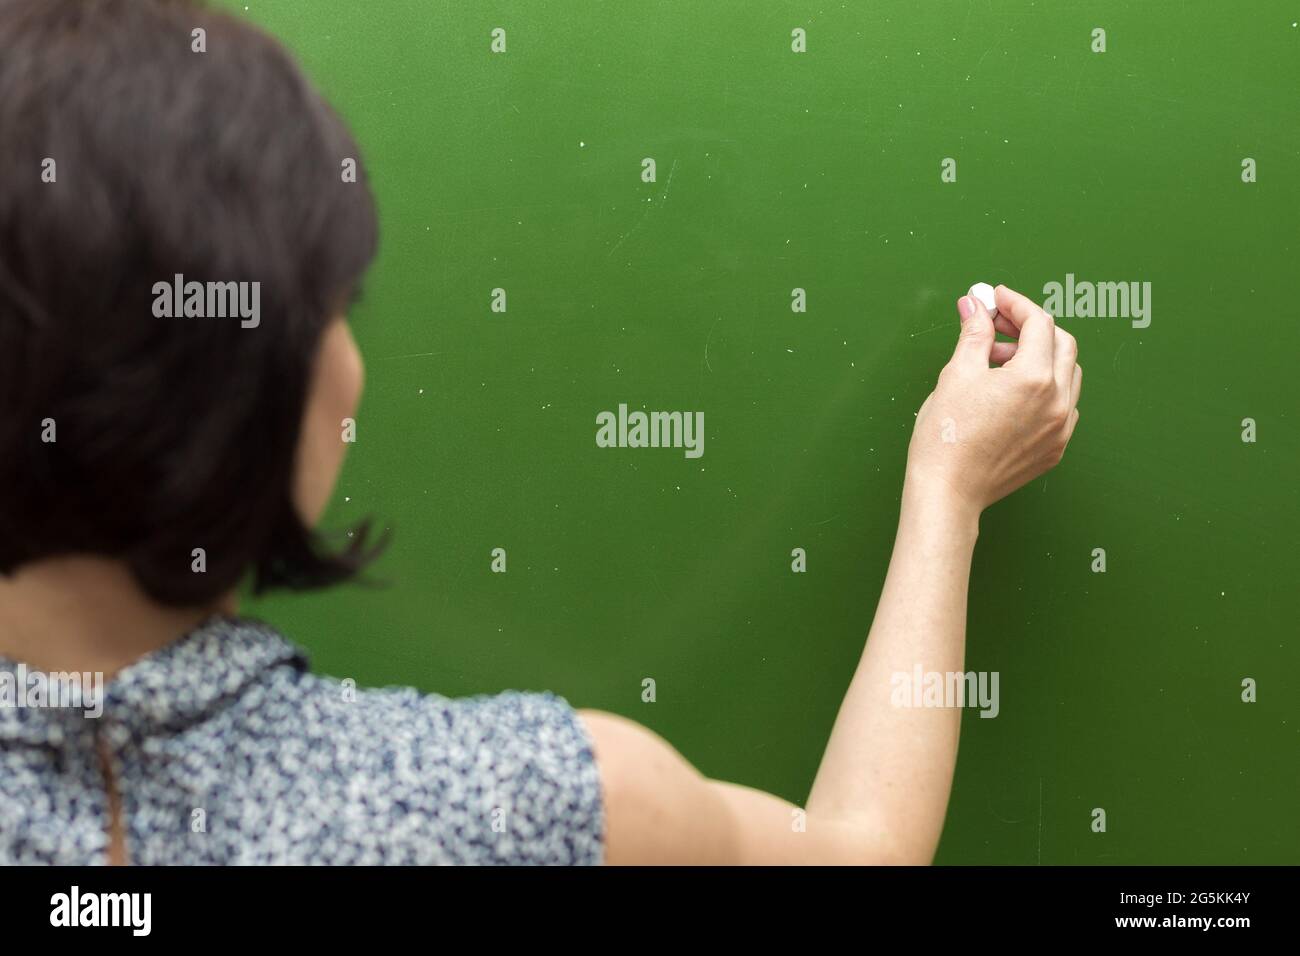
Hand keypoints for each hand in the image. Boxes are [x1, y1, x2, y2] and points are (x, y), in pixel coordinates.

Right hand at [906, 284, 1081, 517]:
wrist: (948, 492)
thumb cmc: (946, 438)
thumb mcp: (957, 374)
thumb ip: (975, 334)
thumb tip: (976, 305)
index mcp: (1034, 378)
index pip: (1039, 323)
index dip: (1016, 304)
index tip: (995, 299)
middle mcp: (1057, 402)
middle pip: (1062, 344)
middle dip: (1031, 328)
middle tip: (998, 326)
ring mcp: (1060, 428)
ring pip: (1067, 374)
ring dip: (1040, 358)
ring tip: (998, 364)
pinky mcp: (1055, 449)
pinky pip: (1063, 406)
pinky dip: (1044, 388)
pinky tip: (1011, 393)